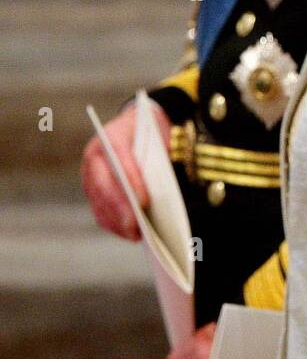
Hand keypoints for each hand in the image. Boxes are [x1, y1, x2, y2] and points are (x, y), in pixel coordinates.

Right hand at [80, 101, 170, 239]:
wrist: (134, 123)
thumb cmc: (151, 131)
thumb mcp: (160, 133)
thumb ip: (162, 153)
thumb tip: (165, 183)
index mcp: (112, 136)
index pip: (120, 161)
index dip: (132, 183)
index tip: (144, 202)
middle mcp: (95, 155)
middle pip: (104, 186)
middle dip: (121, 209)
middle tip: (136, 227)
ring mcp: (89, 173)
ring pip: (99, 201)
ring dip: (116, 220)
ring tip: (135, 235)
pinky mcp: (90, 188)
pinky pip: (98, 209)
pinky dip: (112, 223)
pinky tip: (127, 232)